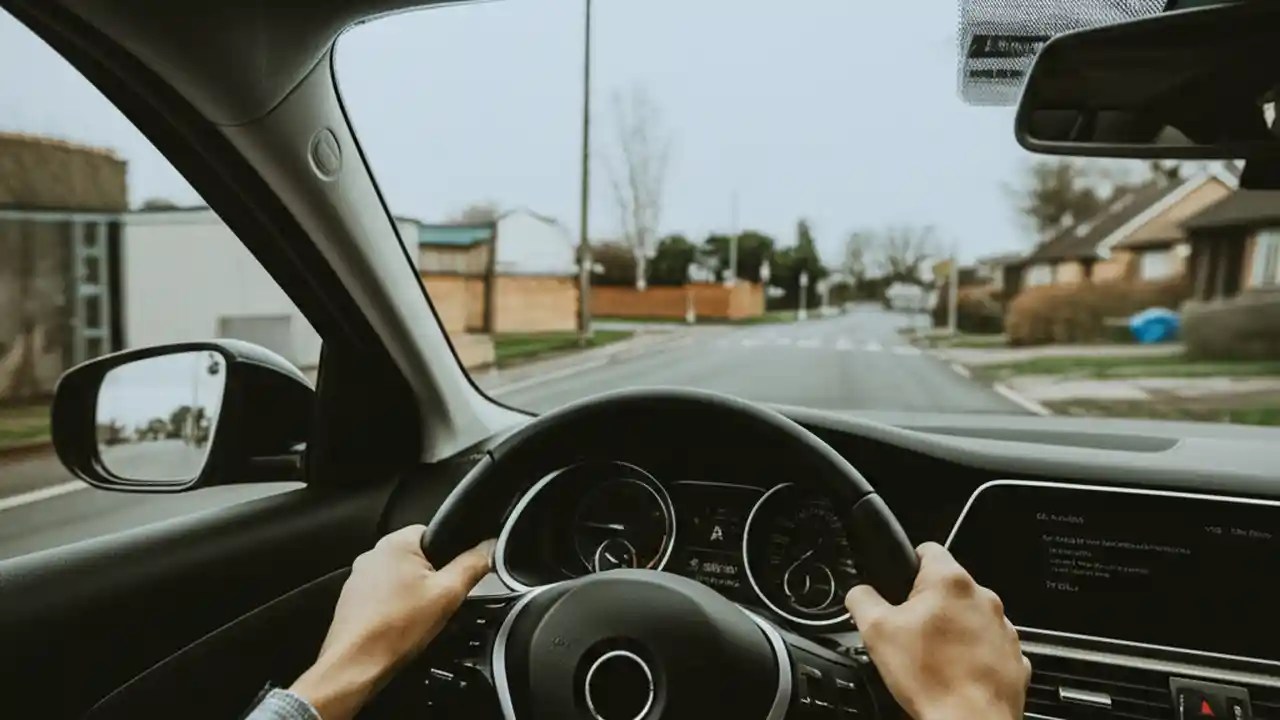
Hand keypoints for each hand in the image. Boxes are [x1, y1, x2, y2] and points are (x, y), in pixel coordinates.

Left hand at [290, 525, 494, 719]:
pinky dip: (394, 609)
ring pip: (400, 579)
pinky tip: (400, 627)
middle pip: (417, 558)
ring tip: (417, 618)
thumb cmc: (396, 628)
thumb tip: (490, 547)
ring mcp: (359, 578)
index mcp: (396, 543)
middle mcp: (373, 554)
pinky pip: (383, 597)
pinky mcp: (353, 599)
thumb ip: (472, 565)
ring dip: (412, 595)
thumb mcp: (448, 594)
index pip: (433, 532)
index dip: (450, 555)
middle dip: (431, 579)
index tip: (453, 578)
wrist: (357, 663)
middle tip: (437, 602)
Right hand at [845, 542, 1029, 719]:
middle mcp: (983, 598)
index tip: (901, 584)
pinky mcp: (1013, 655)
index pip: (927, 548)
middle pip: (948, 587)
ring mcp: (1003, 627)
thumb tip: (859, 592)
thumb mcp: (875, 631)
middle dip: (928, 604)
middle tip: (909, 632)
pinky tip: (955, 672)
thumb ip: (862, 599)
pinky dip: (972, 654)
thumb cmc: (931, 680)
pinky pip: (987, 644)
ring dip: (952, 629)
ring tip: (933, 658)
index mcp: (950, 582)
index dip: (908, 563)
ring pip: (969, 616)